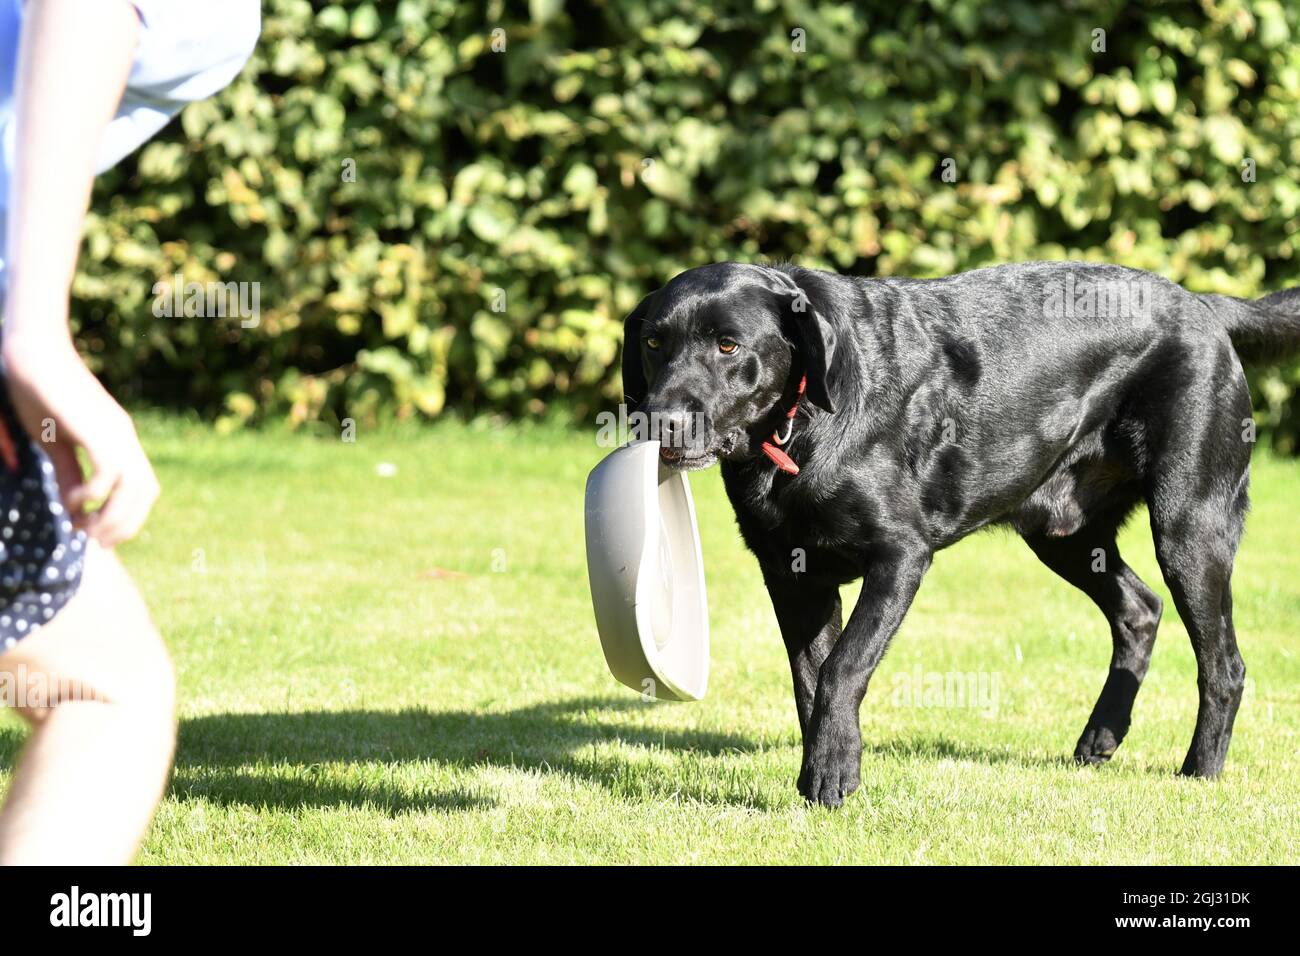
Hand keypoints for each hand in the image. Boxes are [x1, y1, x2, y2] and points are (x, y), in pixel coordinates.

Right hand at [2, 335, 158, 546]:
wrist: (32, 355)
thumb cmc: (40, 395)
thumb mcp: (56, 443)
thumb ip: (69, 471)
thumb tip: (76, 504)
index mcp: (120, 440)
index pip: (144, 488)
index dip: (129, 517)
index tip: (102, 535)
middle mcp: (124, 437)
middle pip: (145, 493)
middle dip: (123, 524)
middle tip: (94, 541)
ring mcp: (113, 432)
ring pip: (134, 488)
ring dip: (110, 516)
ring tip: (82, 527)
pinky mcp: (95, 429)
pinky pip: (109, 473)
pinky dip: (93, 495)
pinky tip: (73, 502)